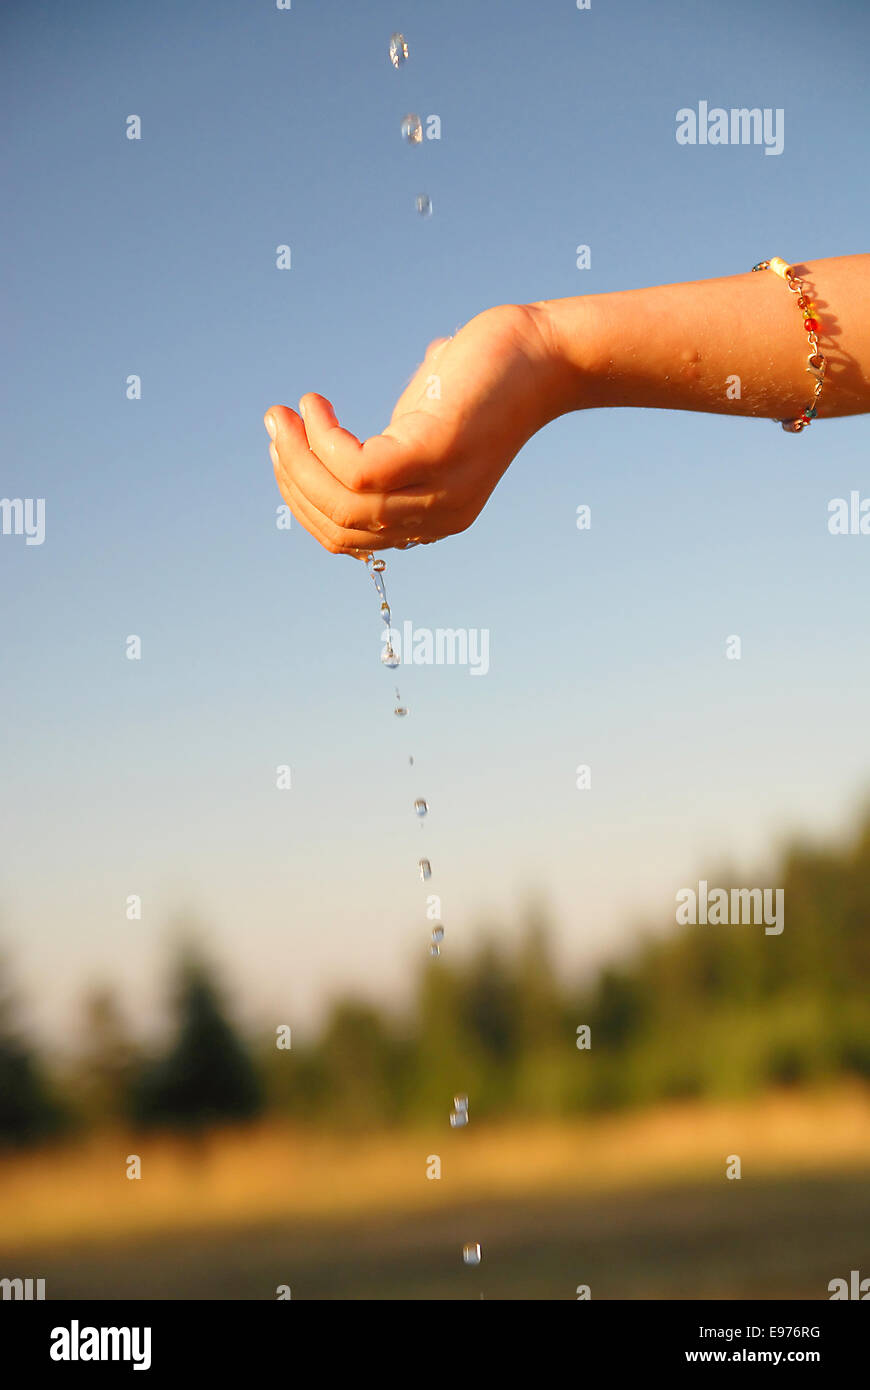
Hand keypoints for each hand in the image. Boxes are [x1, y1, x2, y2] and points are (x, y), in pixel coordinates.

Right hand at [265, 302, 559, 554]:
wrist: (543, 355)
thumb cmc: (480, 383)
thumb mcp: (419, 426)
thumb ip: (379, 446)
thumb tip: (320, 434)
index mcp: (433, 519)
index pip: (349, 538)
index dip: (303, 501)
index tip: (282, 452)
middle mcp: (438, 516)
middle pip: (339, 526)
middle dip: (292, 480)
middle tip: (275, 427)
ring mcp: (440, 489)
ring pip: (343, 502)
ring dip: (298, 458)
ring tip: (283, 415)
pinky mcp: (437, 452)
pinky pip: (359, 469)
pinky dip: (324, 439)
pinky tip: (316, 405)